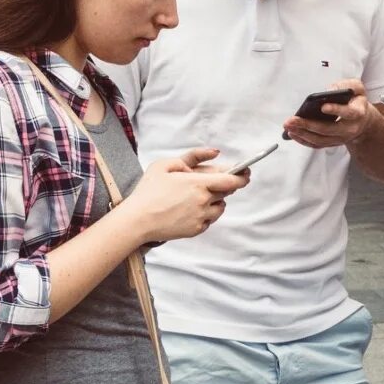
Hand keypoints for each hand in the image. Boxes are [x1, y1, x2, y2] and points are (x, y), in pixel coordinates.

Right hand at [122, 147, 249, 243]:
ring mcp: (201, 217)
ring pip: (220, 207)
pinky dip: (205, 214)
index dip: (242, 177)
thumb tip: (215, 152)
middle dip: (222, 187)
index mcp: (198, 183)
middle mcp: (204, 201)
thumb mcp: (165, 164)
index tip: (246, 173)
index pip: (231, 181)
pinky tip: (188, 210)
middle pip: (226, 193)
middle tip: (208, 184)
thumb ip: (193, 156)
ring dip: (214, 201)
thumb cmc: (148, 191)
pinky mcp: (197, 230)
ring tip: (195, 198)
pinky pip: (209, 220)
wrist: (137, 220)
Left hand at [282, 79, 377, 148]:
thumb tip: (330, 90)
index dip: (336, 110)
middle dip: (309, 125)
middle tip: (293, 120)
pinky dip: (304, 140)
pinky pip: (317, 145)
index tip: (323, 107)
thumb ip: (347, 85)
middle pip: (329, 129)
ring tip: (289, 127)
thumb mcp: (357, 88)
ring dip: (303, 134)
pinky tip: (293, 133)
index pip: (349, 113)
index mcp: (358, 113)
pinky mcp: (332, 142)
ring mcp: (340, 138)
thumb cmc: (355, 100)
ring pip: (321, 140)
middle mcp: (350, 129)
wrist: (362, 119)